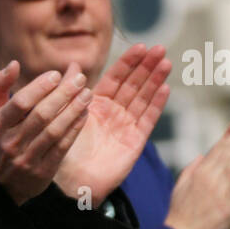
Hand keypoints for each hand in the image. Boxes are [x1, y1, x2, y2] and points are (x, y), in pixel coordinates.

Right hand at [0, 60, 92, 205]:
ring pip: (55, 131)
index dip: (40, 87)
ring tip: (87, 94)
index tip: (57, 74)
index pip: (21, 103)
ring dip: (74, 110)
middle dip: (64, 94)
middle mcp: (11, 143)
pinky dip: (75, 129)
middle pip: (42, 115)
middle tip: (80, 79)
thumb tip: (15, 63)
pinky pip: (62, 147)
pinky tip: (84, 114)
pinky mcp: (42, 172)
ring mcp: (27, 159)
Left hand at [54, 44, 170, 205]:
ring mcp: (126, 126)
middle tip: (160, 49)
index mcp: (96, 103)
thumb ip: (73, 89)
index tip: (141, 46)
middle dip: (147, 66)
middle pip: (134, 84)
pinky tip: (165, 89)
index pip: (116, 77)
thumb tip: (73, 63)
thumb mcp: (66, 113)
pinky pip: (148, 120)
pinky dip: (157, 105)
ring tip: (167, 63)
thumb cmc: (63, 149)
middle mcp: (113, 112)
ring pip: (144, 98)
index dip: (129, 62)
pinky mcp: (135, 141)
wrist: (69, 182)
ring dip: (156, 80)